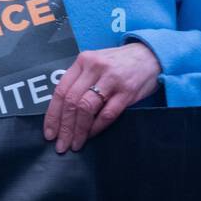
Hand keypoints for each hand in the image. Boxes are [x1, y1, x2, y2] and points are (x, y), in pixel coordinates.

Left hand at [43, 42, 161, 153]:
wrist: (150, 55)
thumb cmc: (119, 63)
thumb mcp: (96, 63)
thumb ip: (80, 80)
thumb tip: (62, 112)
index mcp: (83, 61)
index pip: (61, 90)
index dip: (53, 115)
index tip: (49, 133)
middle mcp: (95, 67)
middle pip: (72, 102)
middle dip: (64, 127)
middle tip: (61, 145)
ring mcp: (112, 79)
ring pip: (86, 108)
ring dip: (79, 130)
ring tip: (75, 144)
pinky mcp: (127, 91)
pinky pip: (107, 113)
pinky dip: (96, 127)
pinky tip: (91, 135)